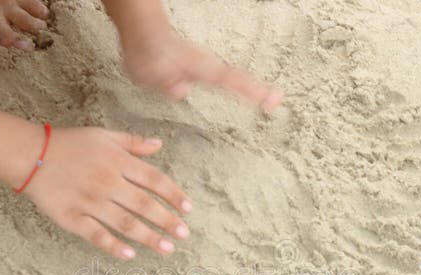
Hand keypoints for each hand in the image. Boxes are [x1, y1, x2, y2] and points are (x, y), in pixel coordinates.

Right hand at [23, 127, 191, 259]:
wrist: (29, 155)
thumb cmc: (69, 144)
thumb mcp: (104, 136)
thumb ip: (133, 143)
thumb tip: (159, 145)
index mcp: (117, 161)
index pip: (154, 180)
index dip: (174, 195)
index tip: (188, 209)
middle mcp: (107, 182)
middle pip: (144, 204)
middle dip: (167, 221)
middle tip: (184, 235)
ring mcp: (90, 202)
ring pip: (125, 223)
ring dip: (149, 237)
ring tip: (167, 249)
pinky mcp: (72, 218)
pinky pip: (96, 235)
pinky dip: (113, 246)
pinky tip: (130, 254)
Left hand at [122, 33, 283, 112]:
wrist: (143, 29)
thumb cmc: (147, 50)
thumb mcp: (151, 73)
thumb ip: (167, 82)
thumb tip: (181, 90)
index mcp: (201, 67)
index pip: (231, 81)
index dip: (251, 90)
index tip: (270, 99)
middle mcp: (207, 64)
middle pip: (238, 77)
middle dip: (258, 88)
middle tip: (277, 99)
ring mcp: (204, 64)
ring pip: (232, 76)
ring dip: (250, 86)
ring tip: (269, 97)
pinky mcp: (198, 65)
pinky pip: (221, 76)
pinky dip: (235, 83)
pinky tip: (242, 90)